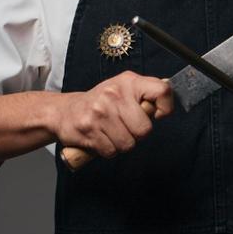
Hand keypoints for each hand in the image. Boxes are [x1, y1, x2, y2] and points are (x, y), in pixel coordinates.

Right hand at [50, 71, 172, 158]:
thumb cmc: (102, 102)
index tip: (159, 114)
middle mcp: (114, 94)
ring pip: (128, 144)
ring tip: (112, 132)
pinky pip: (111, 151)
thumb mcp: (125, 88)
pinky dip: (108, 150)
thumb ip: (147, 93)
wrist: (64, 111)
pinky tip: (102, 137)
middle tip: (127, 126)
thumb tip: (167, 104)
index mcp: (129, 82)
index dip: (166, 107)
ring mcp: (100, 113)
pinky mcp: (88, 130)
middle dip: (138, 134)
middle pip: (145, 129)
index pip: (162, 91)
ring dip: (122, 144)